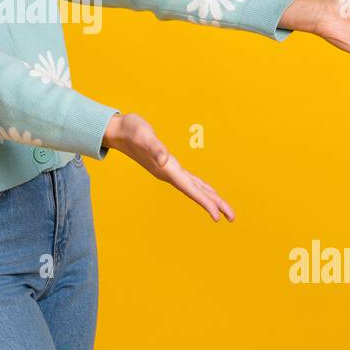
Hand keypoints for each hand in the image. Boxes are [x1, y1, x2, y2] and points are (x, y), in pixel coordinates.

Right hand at [101, 112, 234, 222]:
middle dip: (214, 204)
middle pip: (195, 192)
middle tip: (232, 218)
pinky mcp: (168, 165)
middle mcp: (168, 174)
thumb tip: (164, 161)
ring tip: (224, 209)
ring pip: (194, 188)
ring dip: (209, 198)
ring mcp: (168, 171)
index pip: (189, 189)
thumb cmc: (131, 131)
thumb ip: (154, 148)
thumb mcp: (143, 135)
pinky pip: (189, 180)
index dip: (204, 202)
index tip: (218, 216)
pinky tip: (206, 190)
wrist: (117, 131)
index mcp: (166, 169)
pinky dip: (200, 187)